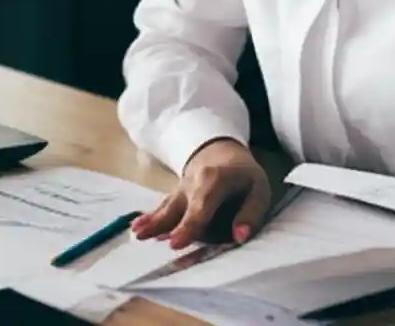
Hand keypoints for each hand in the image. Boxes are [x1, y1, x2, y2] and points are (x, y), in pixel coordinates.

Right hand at [131, 138, 270, 248]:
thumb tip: (240, 236)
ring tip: (136, 232)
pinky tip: (136, 226)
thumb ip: (251, 213)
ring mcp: (181, 189)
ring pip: (166, 207)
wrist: (221, 151)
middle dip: (162, 224)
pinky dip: (149, 216)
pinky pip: (163, 207)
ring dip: (151, 220)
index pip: (201, 206)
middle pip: (177, 207)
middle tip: (144, 237)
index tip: (175, 243)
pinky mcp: (175, 195)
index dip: (188, 226)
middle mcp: (193, 184)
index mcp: (216, 181)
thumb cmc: (244, 175)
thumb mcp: (259, 190)